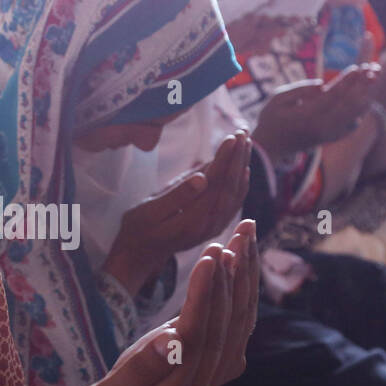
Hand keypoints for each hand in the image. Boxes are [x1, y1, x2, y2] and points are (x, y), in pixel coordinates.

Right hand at [57, 220, 258, 385]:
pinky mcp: (195, 385)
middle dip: (236, 278)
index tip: (212, 254)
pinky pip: (226, 342)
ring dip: (243, 286)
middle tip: (242, 230)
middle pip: (228, 331)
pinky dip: (235, 306)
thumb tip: (168, 338)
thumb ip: (137, 372)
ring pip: (234, 333)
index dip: (208, 295)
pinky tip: (237, 279)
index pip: (198, 339)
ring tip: (246, 241)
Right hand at [103, 133, 250, 293]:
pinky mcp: (215, 226)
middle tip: (244, 131)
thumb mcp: (149, 212)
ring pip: (235, 194)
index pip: (215, 184)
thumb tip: (202, 178)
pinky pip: (233, 203)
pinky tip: (243, 169)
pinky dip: (240, 184)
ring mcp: (214, 227)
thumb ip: (176, 196)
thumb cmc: (139, 228)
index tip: (233, 137)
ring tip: (246, 142)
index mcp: (192, 220)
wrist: (140, 254)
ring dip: (242, 166)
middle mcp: (209, 225)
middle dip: (238, 158)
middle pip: (230, 187)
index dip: (225, 160)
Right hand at [252, 65, 378, 156]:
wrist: (270, 149)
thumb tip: (322, 85)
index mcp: (307, 116)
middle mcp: (320, 127)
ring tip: (372, 82)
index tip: (358, 68)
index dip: (347, 81)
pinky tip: (364, 102)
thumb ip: (299, 90)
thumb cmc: (270, 120)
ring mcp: (327, 135)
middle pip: (348, 105)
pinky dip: (359, 114)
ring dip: (364, 98)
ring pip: (352, 116)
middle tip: (374, 71)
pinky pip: (350, 127)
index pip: (333, 96)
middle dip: (362, 87)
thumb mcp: (277, 99)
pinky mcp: (329, 139)